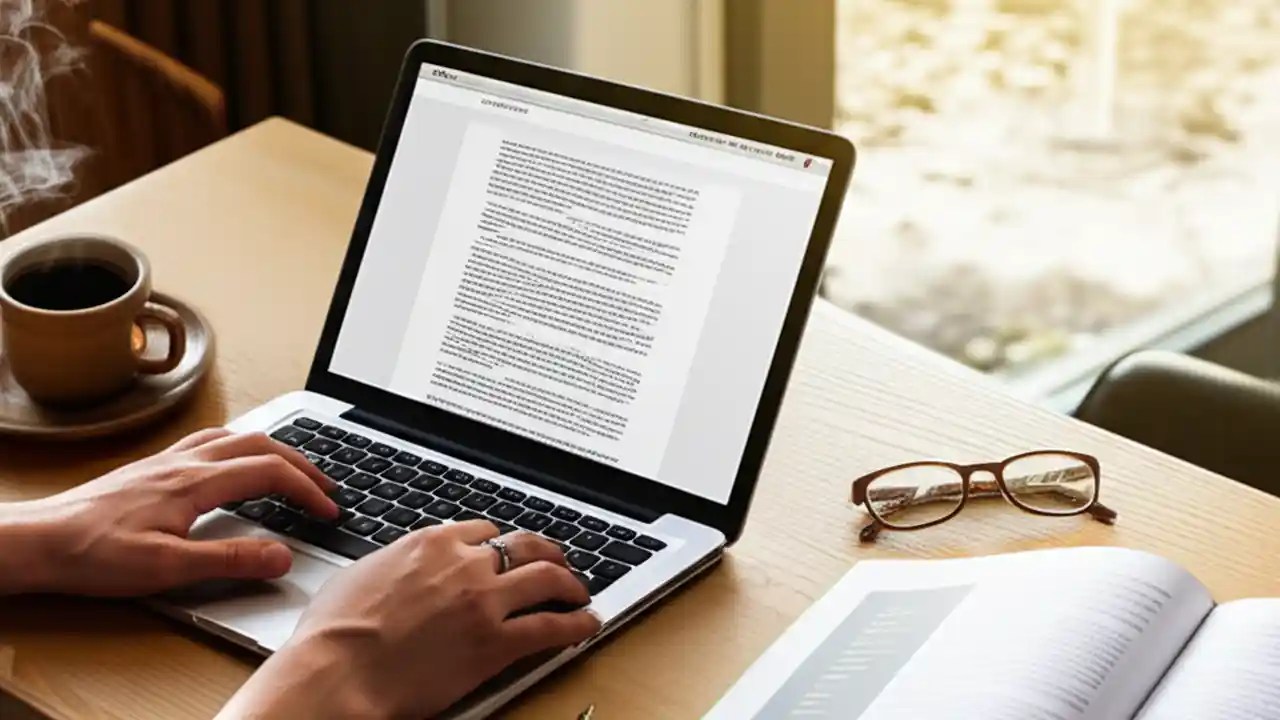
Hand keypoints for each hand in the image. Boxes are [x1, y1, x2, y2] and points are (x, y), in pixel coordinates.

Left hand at [0, 428, 337, 596]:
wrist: (38, 540)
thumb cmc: (92, 554)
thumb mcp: (168, 568)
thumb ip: (230, 559)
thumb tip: (282, 555)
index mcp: (196, 482)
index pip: (271, 473)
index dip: (308, 490)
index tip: (329, 510)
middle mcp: (185, 462)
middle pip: (261, 445)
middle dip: (303, 463)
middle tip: (327, 485)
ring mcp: (167, 461)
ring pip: (236, 437)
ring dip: (274, 449)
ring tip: (294, 468)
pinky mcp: (152, 468)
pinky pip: (208, 441)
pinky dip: (239, 446)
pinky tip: (234, 461)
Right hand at [220, 521, 601, 718]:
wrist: (339, 670)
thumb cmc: (335, 630)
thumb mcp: (361, 573)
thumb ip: (394, 563)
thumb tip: (398, 566)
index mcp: (432, 542)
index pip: (484, 531)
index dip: (501, 544)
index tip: (507, 553)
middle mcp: (465, 563)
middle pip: (525, 546)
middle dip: (547, 553)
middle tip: (558, 563)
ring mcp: (485, 601)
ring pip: (547, 578)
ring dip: (570, 583)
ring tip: (580, 592)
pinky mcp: (497, 641)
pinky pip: (551, 626)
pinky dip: (576, 623)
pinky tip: (586, 623)